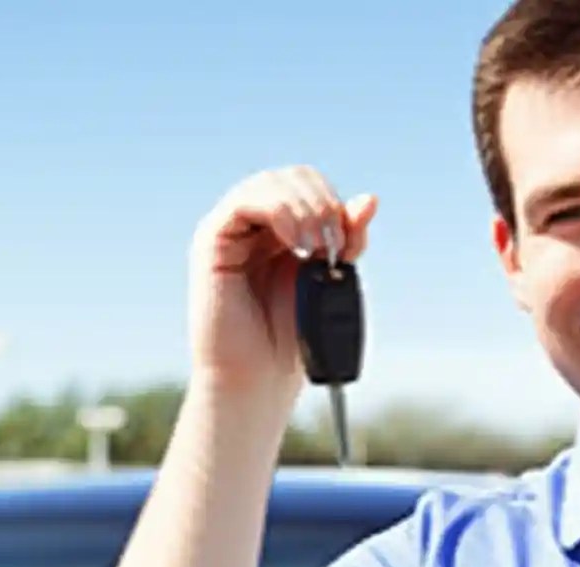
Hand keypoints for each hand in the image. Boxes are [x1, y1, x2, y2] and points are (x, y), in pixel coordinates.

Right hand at [187, 165, 377, 399]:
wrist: (260, 376)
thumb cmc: (292, 335)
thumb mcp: (332, 277)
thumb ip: (348, 240)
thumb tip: (368, 199)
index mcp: (282, 230)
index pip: (310, 186)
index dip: (333, 202)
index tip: (348, 240)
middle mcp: (254, 224)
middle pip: (292, 177)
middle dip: (322, 203)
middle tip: (333, 244)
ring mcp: (231, 230)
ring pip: (271, 183)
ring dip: (305, 208)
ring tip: (315, 248)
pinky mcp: (211, 241)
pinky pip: (244, 202)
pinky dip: (279, 213)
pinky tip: (295, 243)